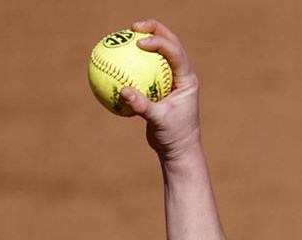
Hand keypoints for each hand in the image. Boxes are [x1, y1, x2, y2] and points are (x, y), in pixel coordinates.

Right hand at [119, 18, 202, 158]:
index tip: (139, 42)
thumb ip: (142, 106)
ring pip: (158, 54)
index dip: (158, 42)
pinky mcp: (161, 87)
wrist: (177, 150)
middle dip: (154, 30)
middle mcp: (182, 76)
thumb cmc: (174, 137)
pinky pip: (145, 69)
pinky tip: (114, 59)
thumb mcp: (159, 122)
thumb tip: (123, 91)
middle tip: (133, 26)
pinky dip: (132, 63)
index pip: (175, 53)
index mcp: (187, 80)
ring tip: (125, 35)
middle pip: (170, 43)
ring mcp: (172, 80)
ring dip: (144, 41)